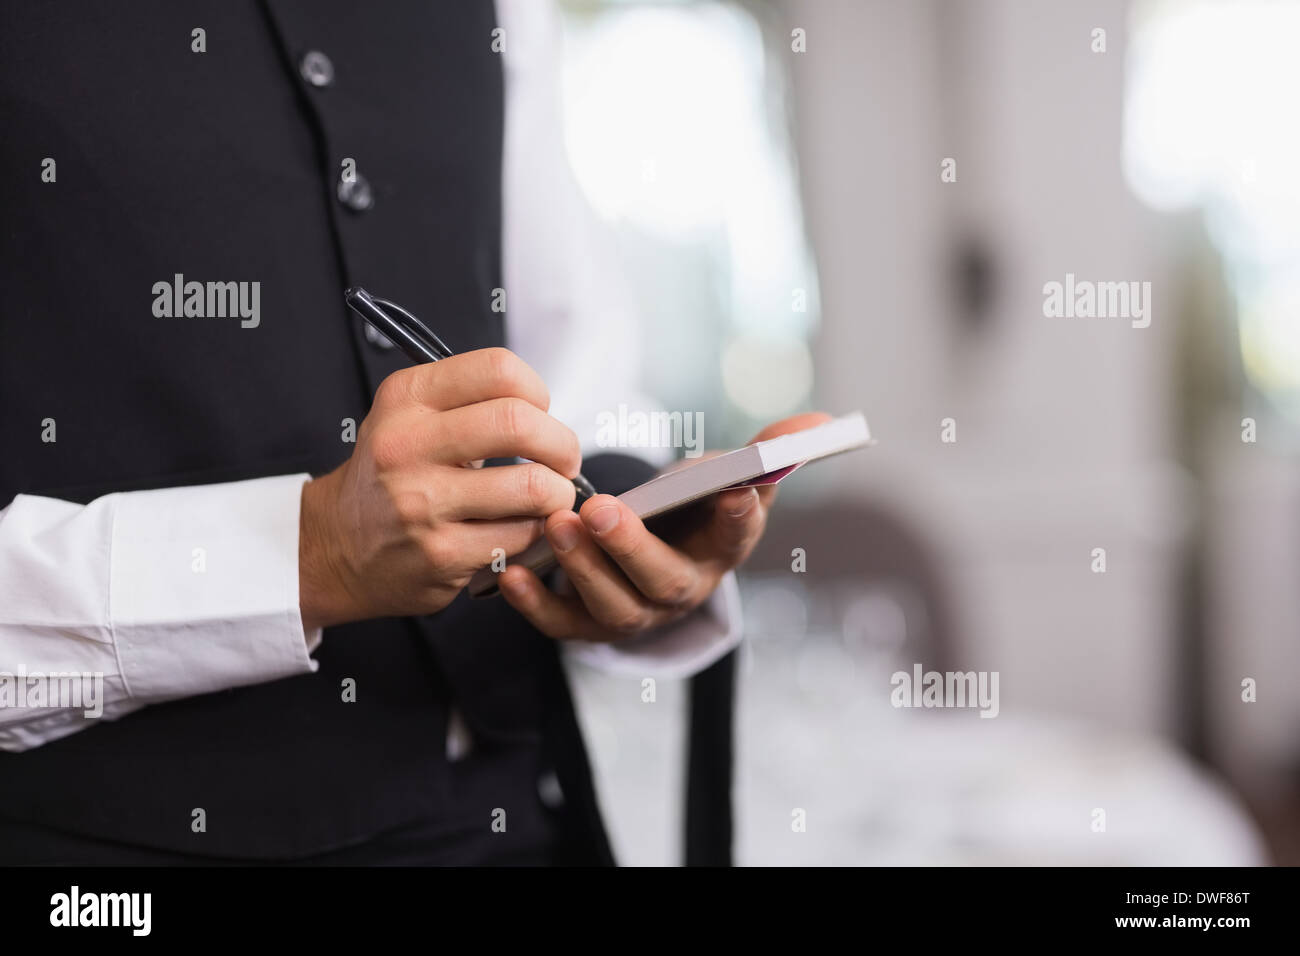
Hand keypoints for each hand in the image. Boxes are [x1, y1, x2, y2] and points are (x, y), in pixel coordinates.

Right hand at [298, 348, 579, 630]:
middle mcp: (408, 445)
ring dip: (557, 493)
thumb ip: (467, 400)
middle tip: (564, 460)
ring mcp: (423, 503)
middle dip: (562, 443)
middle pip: (519, 423)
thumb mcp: (407, 416)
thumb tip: (544, 410)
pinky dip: (536, 531)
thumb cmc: (389, 476)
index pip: (498, 369)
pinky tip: (523, 527)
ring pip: (531, 487)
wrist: (336, 545)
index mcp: (406, 398)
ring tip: (550, 496)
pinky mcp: (442, 553)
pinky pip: (520, 535)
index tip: (540, 412)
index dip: (537, 390)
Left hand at [498, 412, 830, 640]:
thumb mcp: (731, 481)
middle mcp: (681, 590)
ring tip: (559, 524)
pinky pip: (562, 624)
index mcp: (721, 551)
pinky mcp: (587, 625)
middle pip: (663, 582)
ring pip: (612, 607)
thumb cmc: (691, 512)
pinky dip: (536, 604)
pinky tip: (512, 575)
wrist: (652, 558)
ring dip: (584, 570)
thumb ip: (770, 451)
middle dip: (632, 548)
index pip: (738, 538)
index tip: (736, 490)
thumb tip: (820, 422)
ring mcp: (634, 613)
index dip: (740, 517)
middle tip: (601, 509)